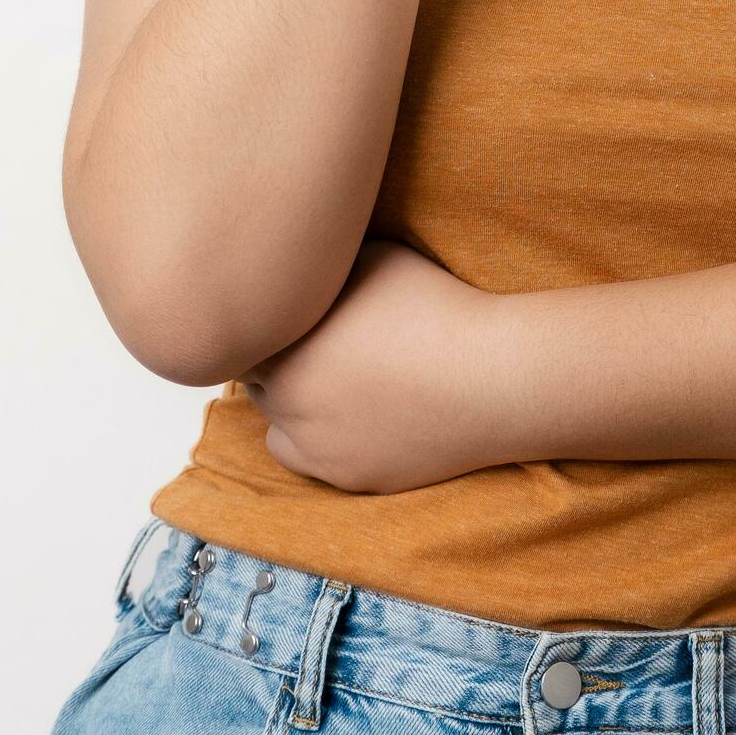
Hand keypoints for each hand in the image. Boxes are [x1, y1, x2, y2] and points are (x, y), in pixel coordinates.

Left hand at [241, 237, 512, 494]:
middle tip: (319, 345)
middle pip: (256, 382)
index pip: (246, 337)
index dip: (269, 323)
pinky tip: (354, 417)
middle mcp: (287, 398)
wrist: (489, 376)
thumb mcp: (369, 257)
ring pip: (277, 427)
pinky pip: (310, 462)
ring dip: (293, 407)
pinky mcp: (348, 477)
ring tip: (335, 384)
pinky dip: (321, 442)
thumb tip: (300, 262)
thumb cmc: (434, 306)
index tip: (294, 315)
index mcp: (286, 341)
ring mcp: (316, 446)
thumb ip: (320, 268)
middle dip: (278, 363)